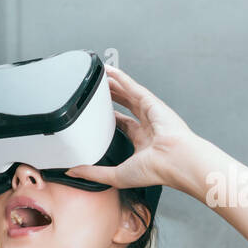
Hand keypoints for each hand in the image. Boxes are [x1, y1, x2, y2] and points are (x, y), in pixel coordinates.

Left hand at [64, 64, 201, 190]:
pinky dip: (121, 78)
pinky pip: (132, 86)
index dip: (111, 118)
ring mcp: (150, 112)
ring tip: (99, 78)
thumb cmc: (156, 170)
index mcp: (143, 142)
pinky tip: (109, 71)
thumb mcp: (116, 176)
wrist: (175, 161)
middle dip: (112, 97)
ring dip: (114, 85)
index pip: (123, 125)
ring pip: (128, 93)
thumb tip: (73, 171)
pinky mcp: (151, 102)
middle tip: (97, 92)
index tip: (99, 115)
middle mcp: (148, 126)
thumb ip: (93, 173)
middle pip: (126, 105)